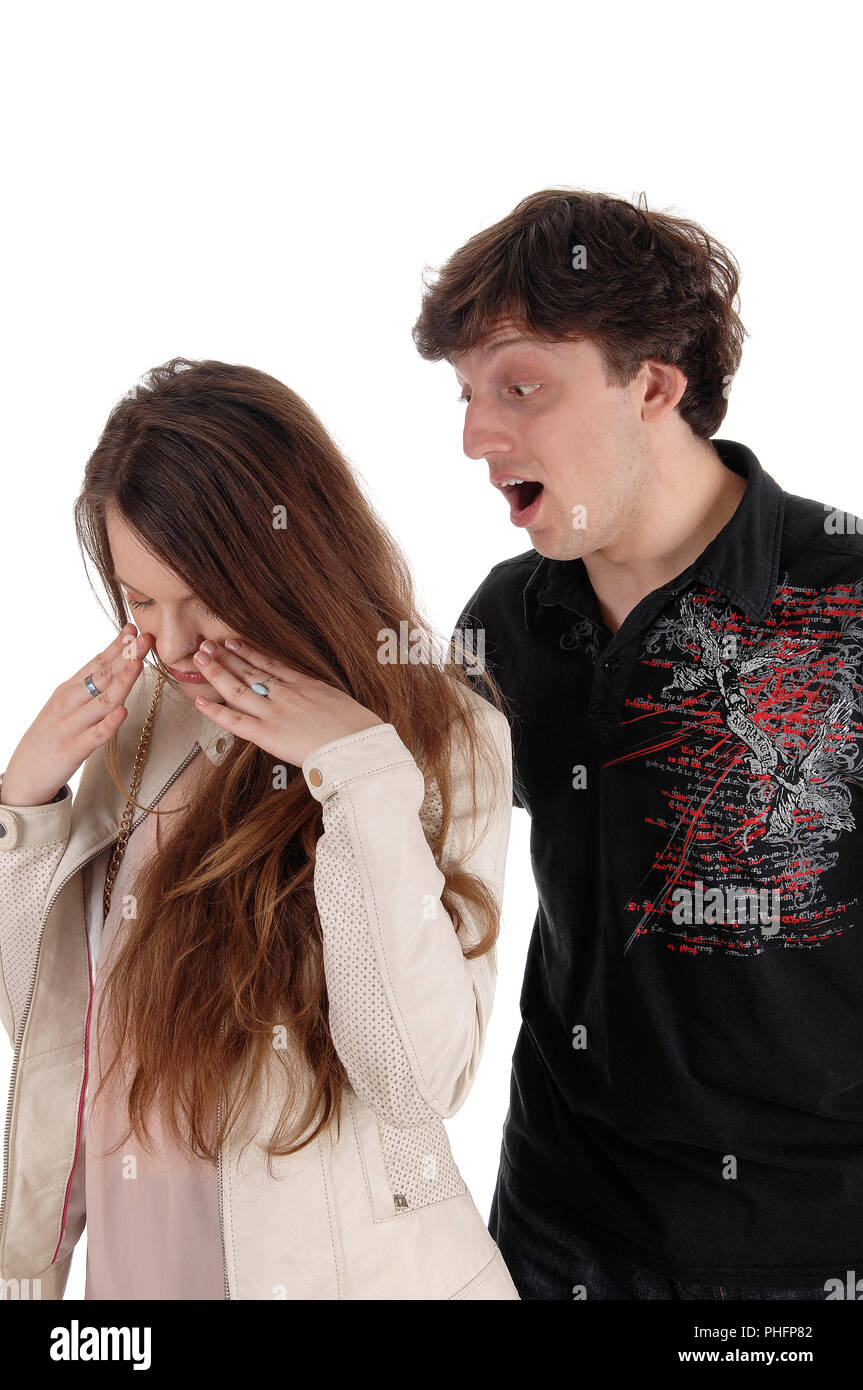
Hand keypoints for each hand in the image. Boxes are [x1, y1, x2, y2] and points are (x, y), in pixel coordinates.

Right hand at [0, 625, 152, 806]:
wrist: (23, 777)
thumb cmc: (48, 740)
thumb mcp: (64, 708)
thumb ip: (86, 691)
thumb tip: (114, 669)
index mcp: (67, 691)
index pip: (96, 664)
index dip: (116, 646)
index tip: (135, 630)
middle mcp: (67, 704)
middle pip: (102, 677)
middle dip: (126, 656)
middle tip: (146, 639)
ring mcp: (70, 726)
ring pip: (101, 701)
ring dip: (121, 682)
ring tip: (138, 664)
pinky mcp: (72, 750)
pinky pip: (95, 735)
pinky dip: (109, 723)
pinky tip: (123, 711)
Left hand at [191, 638, 384, 768]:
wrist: (359, 746)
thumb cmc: (360, 731)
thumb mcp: (344, 704)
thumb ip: (326, 700)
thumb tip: (324, 705)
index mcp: (307, 685)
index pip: (272, 664)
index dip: (250, 652)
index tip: (235, 642)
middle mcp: (287, 693)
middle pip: (250, 671)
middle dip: (226, 656)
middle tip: (207, 643)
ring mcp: (275, 712)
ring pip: (237, 688)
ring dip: (216, 672)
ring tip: (199, 658)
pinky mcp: (267, 734)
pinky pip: (234, 721)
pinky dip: (214, 711)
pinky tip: (198, 700)